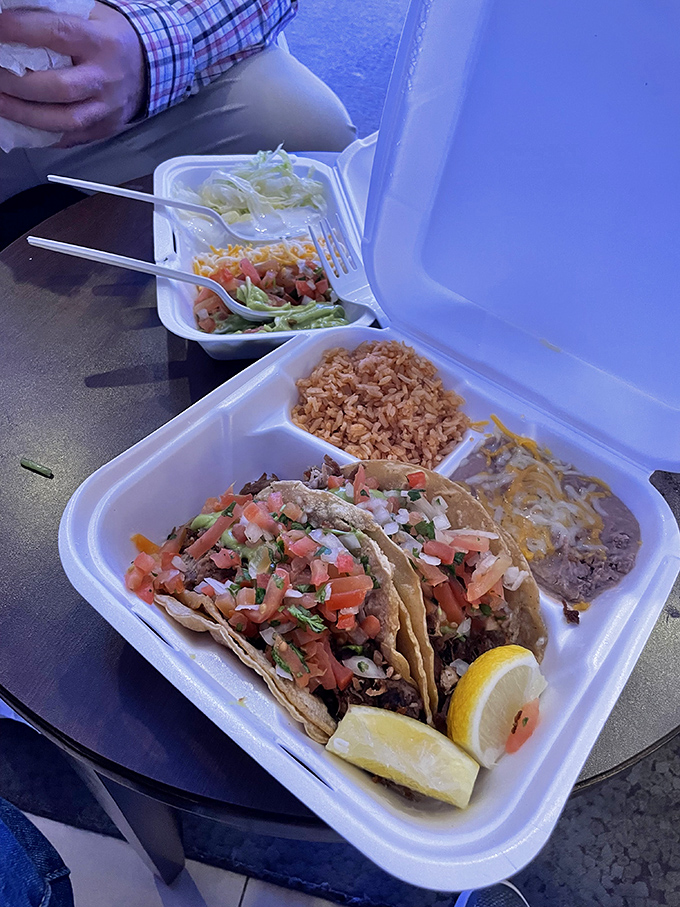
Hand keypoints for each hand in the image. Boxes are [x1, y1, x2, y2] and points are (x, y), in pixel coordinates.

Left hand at [0, 2, 146, 146]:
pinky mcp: (103, 128)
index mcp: (101, 42)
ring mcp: (106, 108)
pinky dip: (40, 133)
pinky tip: (20, 122)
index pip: (58, 33)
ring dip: (25, 114)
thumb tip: (12, 13)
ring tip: (0, 103)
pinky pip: (68, 137)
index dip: (21, 31)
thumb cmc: (109, 38)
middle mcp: (105, 78)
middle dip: (18, 83)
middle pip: (59, 87)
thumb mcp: (90, 16)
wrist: (147, 67)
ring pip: (64, 119)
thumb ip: (56, 17)